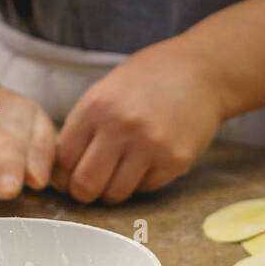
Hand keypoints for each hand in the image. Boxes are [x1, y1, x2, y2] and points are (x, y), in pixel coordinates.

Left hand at [53, 39, 226, 203]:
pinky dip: (141, 182)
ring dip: (113, 191)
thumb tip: (63, 167)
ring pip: (115, 193)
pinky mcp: (175, 161)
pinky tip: (147, 163)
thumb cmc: (150, 79)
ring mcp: (150, 146)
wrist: (202, 72)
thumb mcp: (107, 90)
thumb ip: (84, 125)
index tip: (68, 178)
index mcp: (96, 106)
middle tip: (89, 188)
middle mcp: (121, 127)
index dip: (63, 175)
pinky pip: (146, 189)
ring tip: (118, 176)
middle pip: (86, 184)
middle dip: (83, 192)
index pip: (64, 159)